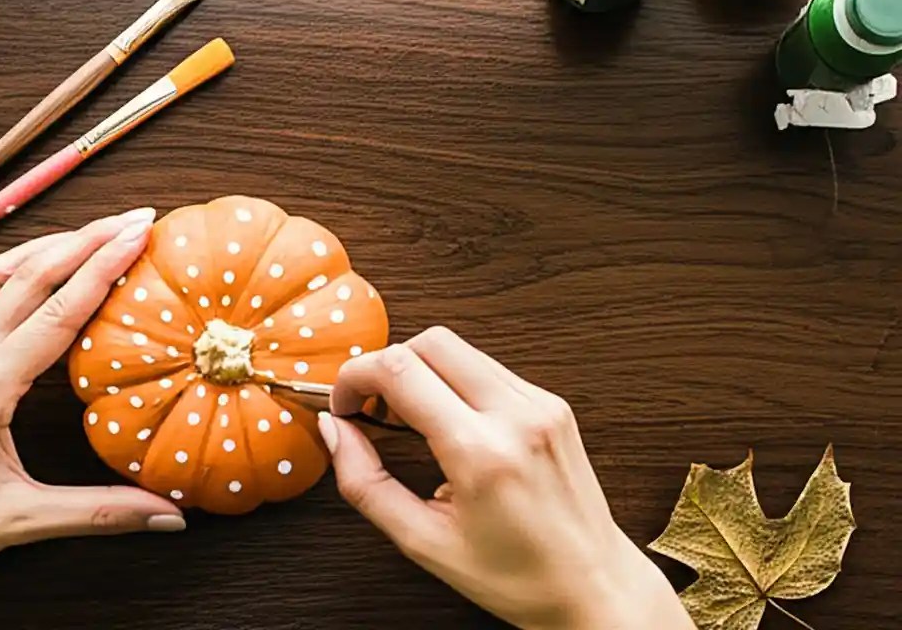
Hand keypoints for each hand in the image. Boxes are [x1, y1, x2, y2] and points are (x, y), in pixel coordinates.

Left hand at [0, 208, 182, 629]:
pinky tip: (46, 266)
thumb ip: (100, 512)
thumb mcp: (21, 522)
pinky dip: (21, 267)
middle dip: (86, 239)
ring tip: (99, 230)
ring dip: (51, 245)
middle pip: (31, 275)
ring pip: (2, 274)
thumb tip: (170, 514)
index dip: (101, 268)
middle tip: (137, 218)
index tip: (138, 234)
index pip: (56, 312)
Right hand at [317, 327, 691, 629]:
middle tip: (371, 407)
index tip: (344, 405)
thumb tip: (334, 432)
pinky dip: (453, 381)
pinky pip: (488, 368)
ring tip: (407, 418)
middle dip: (386, 364)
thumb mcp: (423, 542)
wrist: (595, 588)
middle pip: (430, 341)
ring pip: (460, 348)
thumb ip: (365, 483)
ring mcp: (541, 405)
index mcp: (481, 453)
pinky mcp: (552, 405)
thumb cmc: (516, 577)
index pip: (401, 370)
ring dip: (421, 369)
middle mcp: (517, 417)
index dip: (355, 377)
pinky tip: (446, 421)